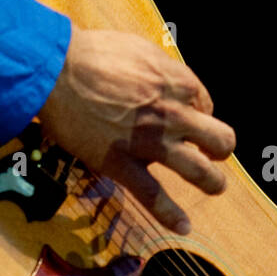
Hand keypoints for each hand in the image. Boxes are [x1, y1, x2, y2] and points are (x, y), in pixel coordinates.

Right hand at [37, 26, 235, 233]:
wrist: (55, 70)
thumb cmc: (92, 54)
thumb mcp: (140, 48)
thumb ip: (162, 69)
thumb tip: (171, 82)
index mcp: (178, 83)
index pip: (207, 105)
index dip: (198, 111)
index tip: (185, 115)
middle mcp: (173, 114)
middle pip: (221, 140)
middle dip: (219, 148)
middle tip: (209, 152)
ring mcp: (150, 142)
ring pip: (200, 172)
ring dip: (212, 182)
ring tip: (213, 187)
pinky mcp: (122, 164)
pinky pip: (154, 196)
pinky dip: (170, 215)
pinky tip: (183, 227)